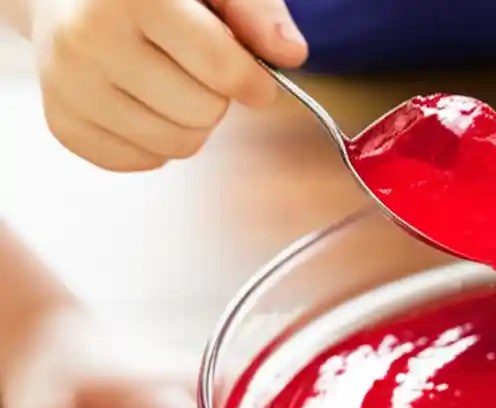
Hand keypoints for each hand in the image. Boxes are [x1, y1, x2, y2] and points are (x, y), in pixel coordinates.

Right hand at [28, 0, 307, 171]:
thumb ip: (258, 11)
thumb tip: (291, 55)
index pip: (223, 69)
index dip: (257, 82)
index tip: (258, 80)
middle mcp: (87, 38)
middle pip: (204, 113)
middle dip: (217, 96)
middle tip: (196, 69)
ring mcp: (68, 84)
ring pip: (178, 146)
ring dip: (190, 122)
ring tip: (170, 82)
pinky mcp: (62, 122)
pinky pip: (144, 162)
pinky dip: (156, 141)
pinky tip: (142, 100)